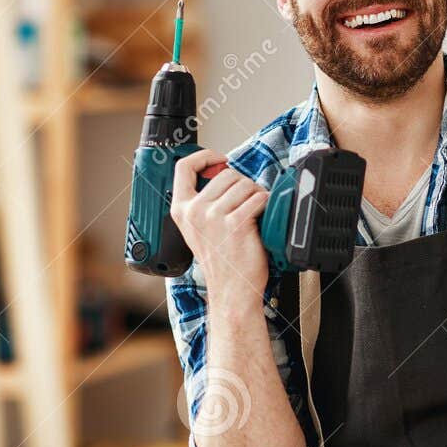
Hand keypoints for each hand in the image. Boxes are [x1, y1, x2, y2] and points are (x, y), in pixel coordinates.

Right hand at [171, 150, 268, 304]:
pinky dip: (265, 205)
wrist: (232, 290)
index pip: (184, 166)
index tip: (220, 159)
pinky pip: (258, 197)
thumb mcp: (199, 228)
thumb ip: (203, 200)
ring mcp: (214, 217)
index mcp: (181, 210)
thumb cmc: (222, 260)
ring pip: (245, 184)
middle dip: (242, 184)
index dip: (204, 156)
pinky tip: (260, 220)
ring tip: (252, 215)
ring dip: (255, 195)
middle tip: (245, 205)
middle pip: (226, 173)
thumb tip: (223, 170)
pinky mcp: (236, 223)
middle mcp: (195, 211)